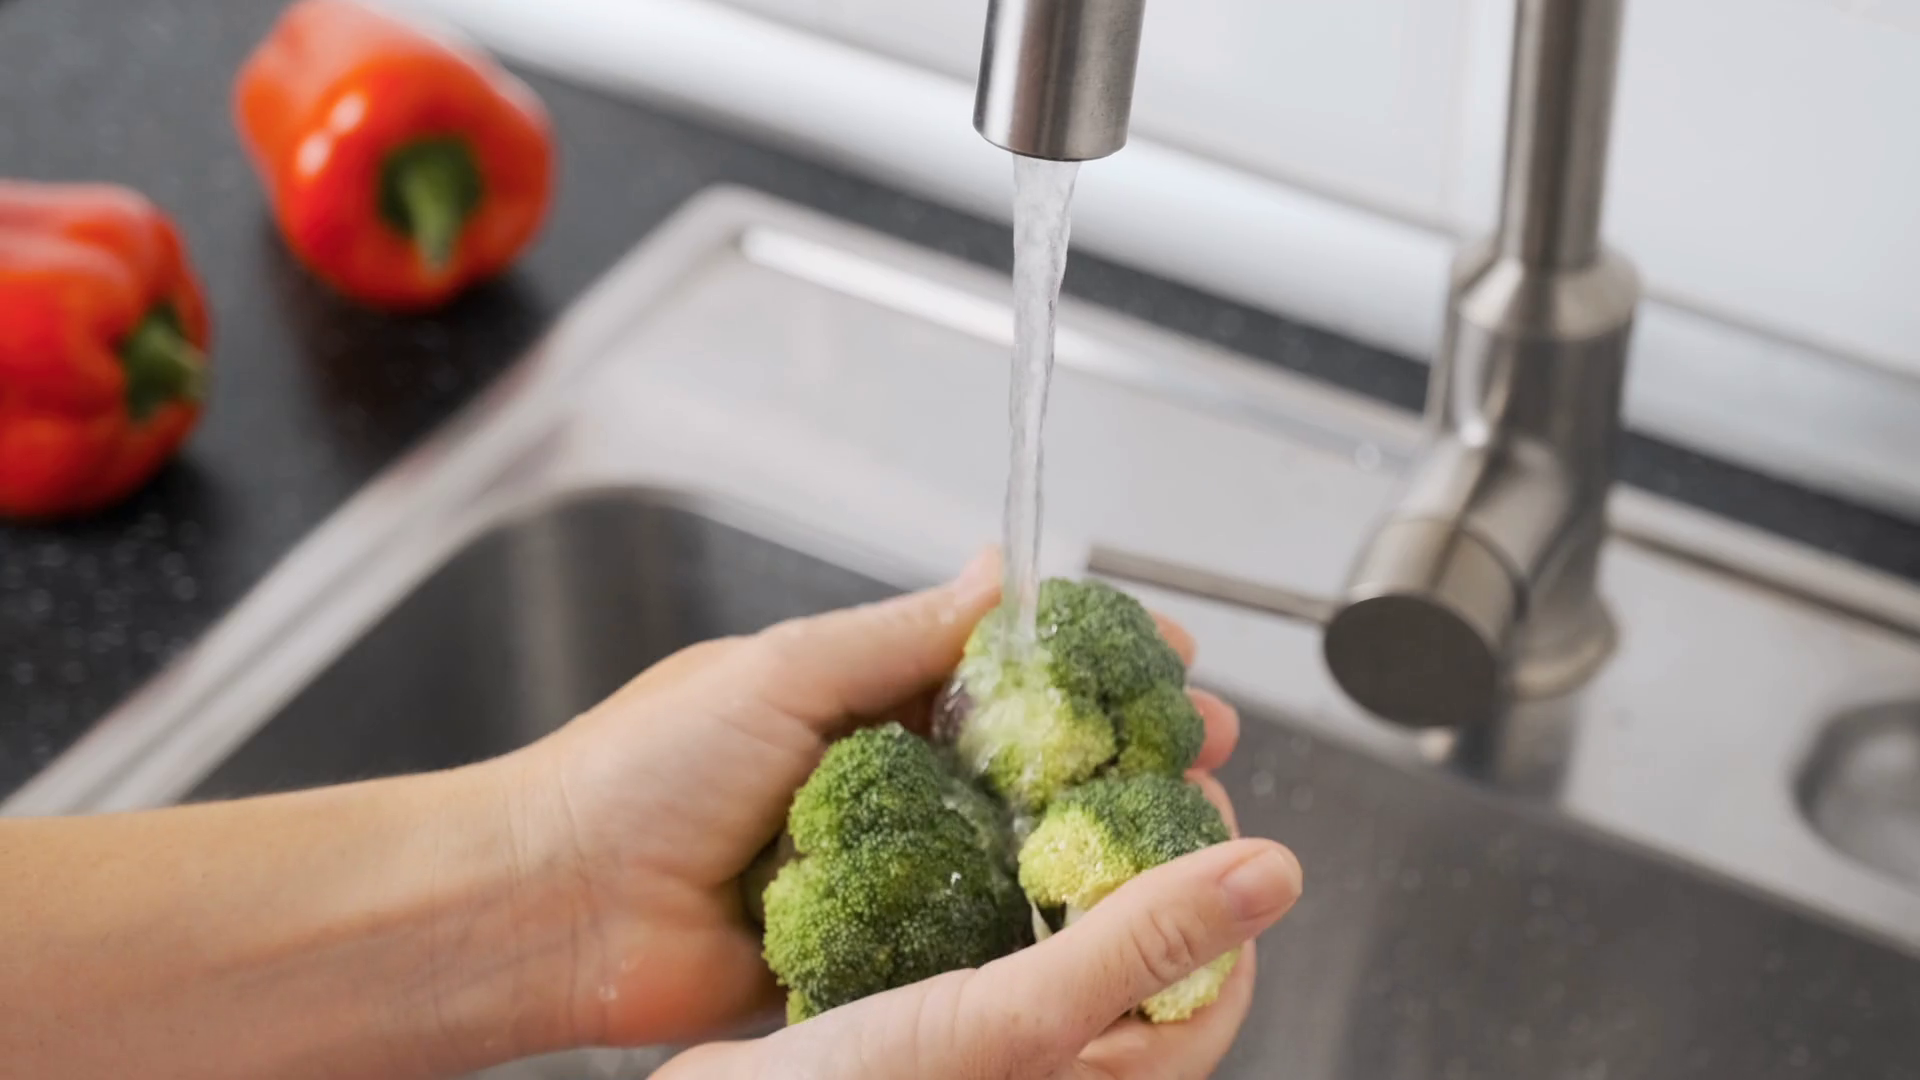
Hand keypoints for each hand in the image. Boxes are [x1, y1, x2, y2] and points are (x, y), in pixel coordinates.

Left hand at [513, 550, 1300, 1074]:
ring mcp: (883, 866)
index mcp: (860, 696)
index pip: (1002, 667)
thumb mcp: (782, 669)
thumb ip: (899, 634)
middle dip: (1122, 748)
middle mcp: (882, 778)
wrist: (552, 910)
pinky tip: (1102, 915)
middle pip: (1029, 759)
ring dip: (1095, 834)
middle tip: (1202, 744)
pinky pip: (965, 932)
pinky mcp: (871, 949)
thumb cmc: (637, 773)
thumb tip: (997, 574)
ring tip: (1183, 822)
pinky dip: (1033, 923)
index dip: (1091, 661)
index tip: (1170, 654)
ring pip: (1011, 846)